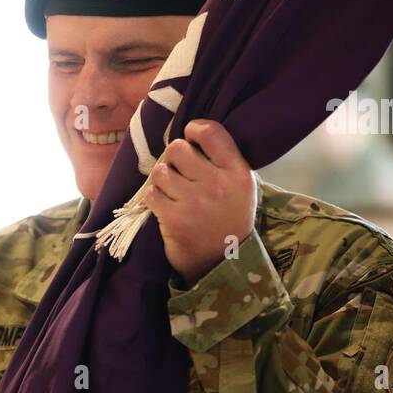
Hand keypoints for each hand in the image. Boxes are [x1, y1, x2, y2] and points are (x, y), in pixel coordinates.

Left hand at [146, 119, 256, 287]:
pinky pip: (151, 193)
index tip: (190, 136)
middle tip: (180, 171)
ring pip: (161, 170)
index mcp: (238, 173)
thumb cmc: (229, 218)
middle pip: (178, 148)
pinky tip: (166, 205)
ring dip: (163, 178)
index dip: (194, 129)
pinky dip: (154, 197)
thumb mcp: (241, 187)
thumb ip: (224, 160)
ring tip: (173, 190)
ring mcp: (195, 203)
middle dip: (174, 157)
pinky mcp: (174, 219)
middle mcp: (218, 185)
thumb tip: (192, 133)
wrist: (223, 263)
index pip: (211, 133)